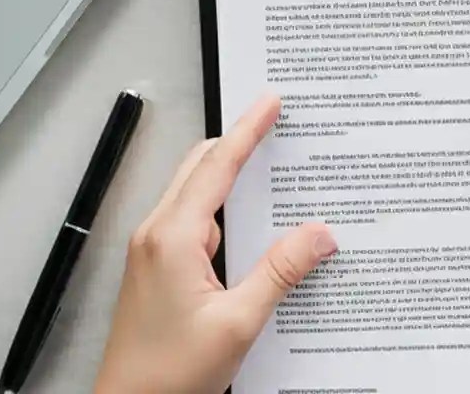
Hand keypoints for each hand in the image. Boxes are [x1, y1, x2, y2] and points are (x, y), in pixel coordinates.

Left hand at [94, 95, 337, 393]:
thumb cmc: (168, 374)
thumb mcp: (238, 322)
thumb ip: (281, 272)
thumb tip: (318, 233)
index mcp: (173, 238)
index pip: (217, 167)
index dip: (248, 131)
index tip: (269, 103)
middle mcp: (156, 235)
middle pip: (200, 168)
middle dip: (236, 142)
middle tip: (272, 123)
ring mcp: (152, 250)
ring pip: (194, 194)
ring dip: (228, 177)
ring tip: (269, 170)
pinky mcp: (156, 268)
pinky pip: (190, 221)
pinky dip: (220, 210)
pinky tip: (248, 226)